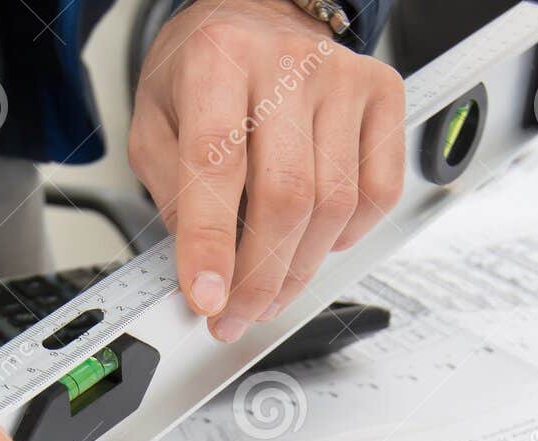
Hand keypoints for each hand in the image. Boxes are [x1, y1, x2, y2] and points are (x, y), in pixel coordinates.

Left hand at [129, 0, 405, 341]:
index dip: (211, 244)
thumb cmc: (205, 70)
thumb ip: (171, 193)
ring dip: (298, 270)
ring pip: (333, 206)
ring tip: (267, 290)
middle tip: (234, 314)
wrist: (256, 14)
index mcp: (217, 60)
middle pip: (286, 196)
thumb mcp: (155, 122)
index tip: (207, 299)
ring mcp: (342, 79)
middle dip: (258, 277)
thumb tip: (203, 271)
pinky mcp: (383, 95)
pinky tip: (315, 241)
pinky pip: (377, 193)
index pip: (217, 163)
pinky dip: (346, 236)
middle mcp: (285, 64)